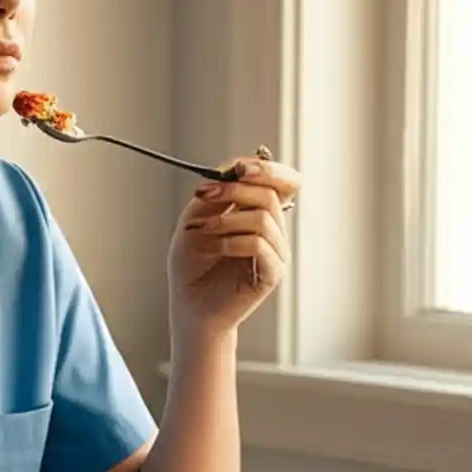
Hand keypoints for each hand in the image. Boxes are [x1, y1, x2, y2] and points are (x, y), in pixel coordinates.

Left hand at [168, 151, 303, 339]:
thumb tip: (237, 166)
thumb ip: (216, 193)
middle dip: (235, 189)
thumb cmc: (191, 264)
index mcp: (259, 212)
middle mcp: (272, 229)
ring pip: (262, 217)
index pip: (283, 180)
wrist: (188, 305)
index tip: (238, 167)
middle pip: (271, 193)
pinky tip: (213, 248)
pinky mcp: (272, 273)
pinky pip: (258, 244)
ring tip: (202, 230)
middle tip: (204, 194)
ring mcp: (275, 251)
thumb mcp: (196, 219)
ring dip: (226, 218)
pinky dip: (231, 241)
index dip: (267, 168)